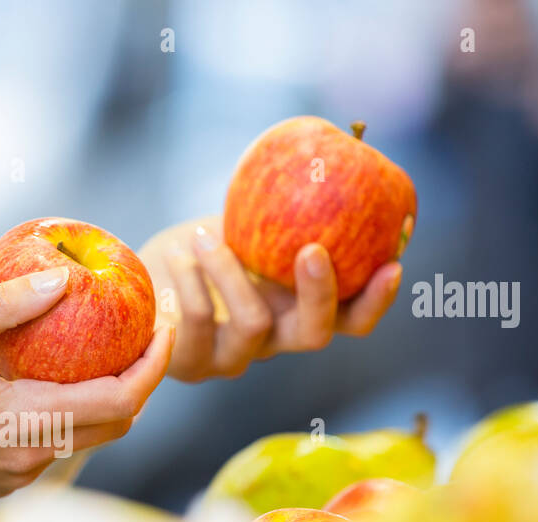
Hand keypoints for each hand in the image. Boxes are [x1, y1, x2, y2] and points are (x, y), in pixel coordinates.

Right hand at [0, 267, 173, 498]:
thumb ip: (5, 308)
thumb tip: (63, 277)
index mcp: (27, 422)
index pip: (121, 400)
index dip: (154, 364)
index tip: (164, 324)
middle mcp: (35, 455)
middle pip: (119, 423)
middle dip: (144, 378)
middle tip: (148, 329)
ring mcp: (25, 472)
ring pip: (94, 435)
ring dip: (114, 396)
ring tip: (116, 346)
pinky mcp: (12, 477)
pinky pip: (64, 441)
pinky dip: (80, 410)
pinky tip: (68, 374)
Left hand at [137, 216, 402, 381]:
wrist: (144, 273)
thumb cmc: (201, 241)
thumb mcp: (247, 222)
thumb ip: (286, 206)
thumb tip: (337, 142)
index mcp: (298, 312)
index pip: (353, 321)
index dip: (377, 300)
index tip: (393, 263)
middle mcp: (273, 343)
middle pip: (315, 335)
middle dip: (320, 293)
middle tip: (312, 249)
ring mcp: (232, 358)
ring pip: (254, 323)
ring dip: (232, 272)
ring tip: (204, 237)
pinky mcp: (189, 362)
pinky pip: (199, 322)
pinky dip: (191, 280)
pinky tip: (181, 252)